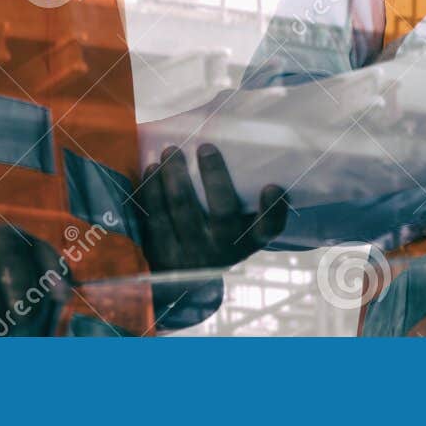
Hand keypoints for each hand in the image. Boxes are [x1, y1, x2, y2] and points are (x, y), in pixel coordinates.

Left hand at [136, 144, 288, 271]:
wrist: (184, 279)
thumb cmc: (217, 236)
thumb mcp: (236, 227)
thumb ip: (242, 200)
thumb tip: (242, 146)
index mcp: (246, 242)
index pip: (268, 230)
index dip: (273, 211)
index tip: (272, 187)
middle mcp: (221, 251)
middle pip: (222, 214)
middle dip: (215, 177)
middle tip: (206, 147)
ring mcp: (190, 255)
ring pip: (182, 210)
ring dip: (175, 175)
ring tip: (172, 151)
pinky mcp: (160, 253)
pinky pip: (155, 217)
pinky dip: (153, 190)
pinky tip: (152, 169)